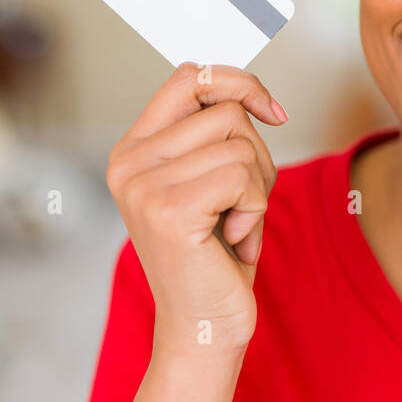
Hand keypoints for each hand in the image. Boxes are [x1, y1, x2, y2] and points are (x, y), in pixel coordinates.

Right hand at [105, 63, 286, 357]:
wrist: (204, 325)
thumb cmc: (216, 253)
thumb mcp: (213, 180)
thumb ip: (215, 133)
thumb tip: (251, 92)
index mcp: (133, 148)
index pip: (190, 76)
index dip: (240, 83)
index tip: (273, 113)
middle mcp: (128, 162)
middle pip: (226, 111)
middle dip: (256, 156)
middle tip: (240, 204)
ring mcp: (142, 185)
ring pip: (240, 145)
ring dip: (257, 188)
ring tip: (232, 224)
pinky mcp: (168, 210)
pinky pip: (243, 178)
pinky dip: (255, 210)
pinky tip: (231, 239)